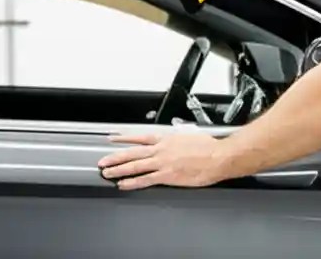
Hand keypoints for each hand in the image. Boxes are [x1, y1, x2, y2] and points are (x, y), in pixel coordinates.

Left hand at [97, 132, 227, 190]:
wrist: (218, 157)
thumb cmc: (208, 147)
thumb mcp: (188, 136)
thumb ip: (176, 140)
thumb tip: (172, 140)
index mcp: (165, 139)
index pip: (139, 138)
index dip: (124, 139)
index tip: (113, 139)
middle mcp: (160, 150)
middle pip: (132, 153)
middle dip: (115, 157)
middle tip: (102, 162)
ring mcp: (162, 163)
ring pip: (135, 166)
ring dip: (119, 170)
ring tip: (108, 173)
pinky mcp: (167, 176)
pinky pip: (146, 180)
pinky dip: (133, 182)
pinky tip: (124, 184)